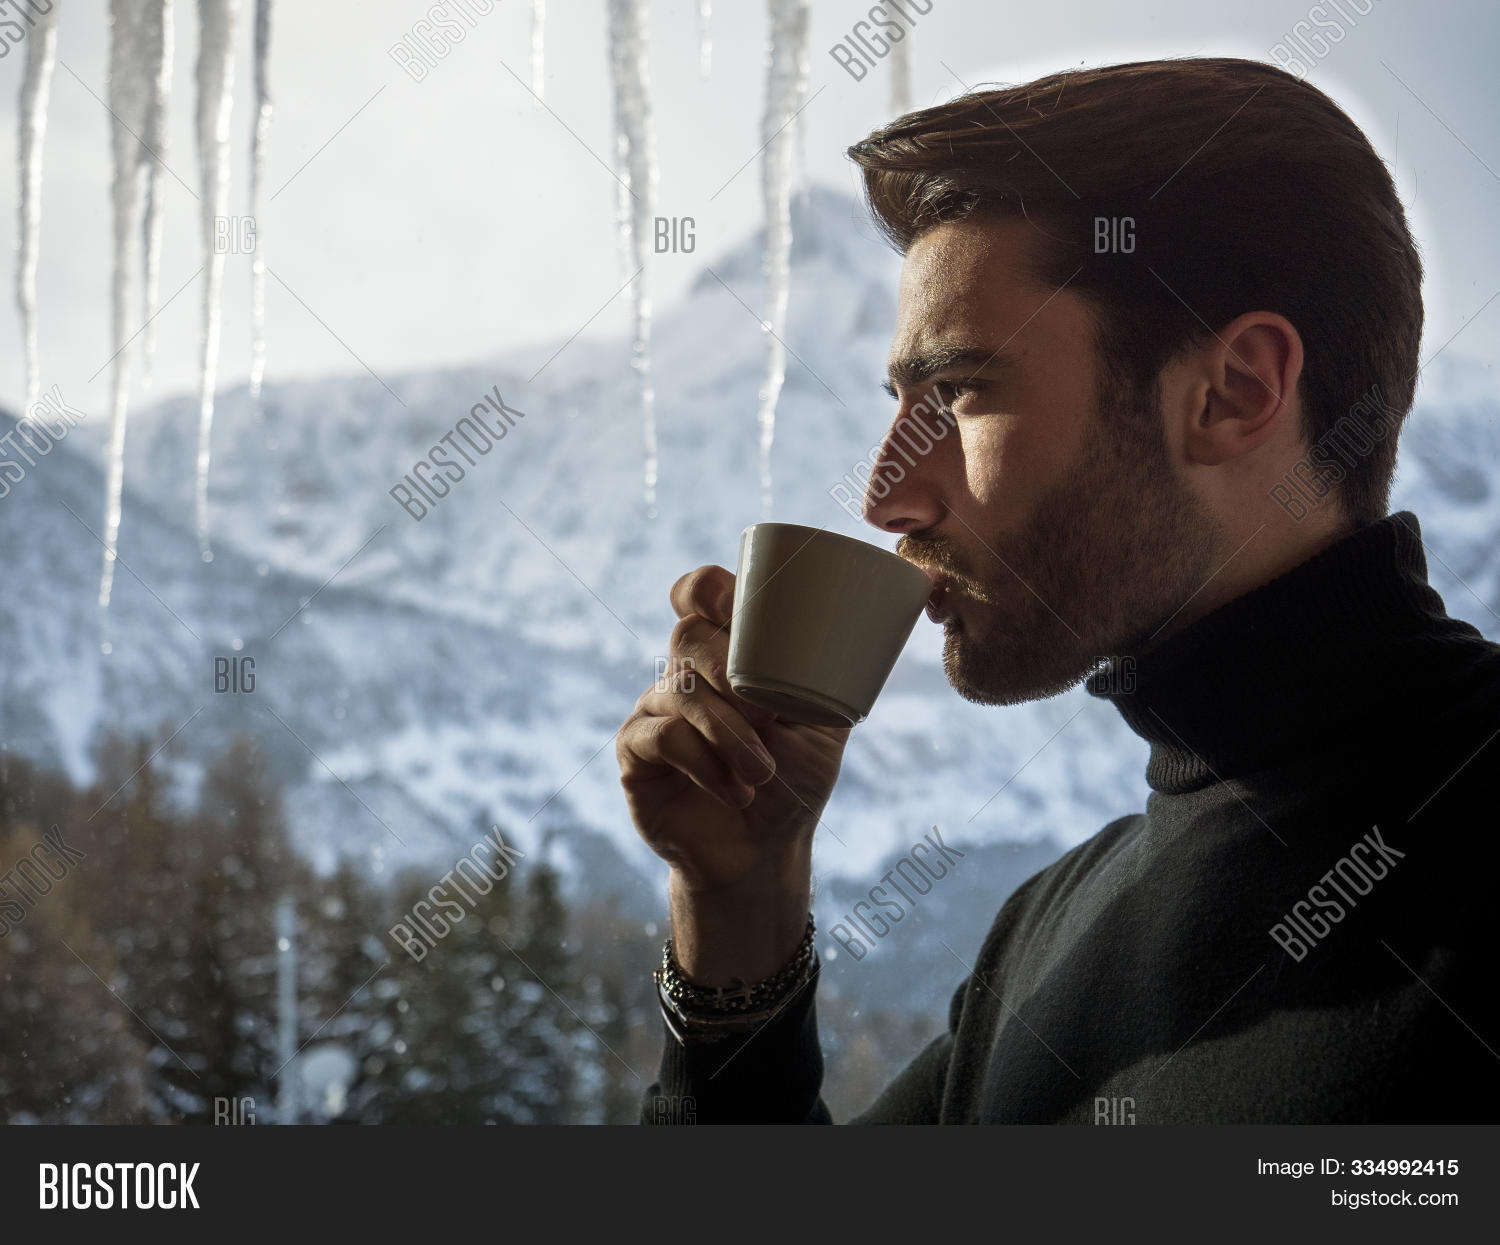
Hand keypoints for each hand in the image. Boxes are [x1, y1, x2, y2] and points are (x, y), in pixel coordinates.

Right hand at [617, 565, 851, 980]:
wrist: (764, 851)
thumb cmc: (794, 778)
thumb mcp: (825, 721)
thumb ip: (831, 674)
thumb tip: (863, 627)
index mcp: (726, 652)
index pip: (700, 594)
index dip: (706, 587)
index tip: (728, 603)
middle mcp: (686, 672)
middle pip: (689, 636)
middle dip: (730, 670)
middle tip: (769, 717)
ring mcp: (655, 708)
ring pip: (680, 691)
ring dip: (729, 732)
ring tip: (762, 772)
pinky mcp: (635, 751)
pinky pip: (662, 737)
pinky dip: (705, 765)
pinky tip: (735, 791)